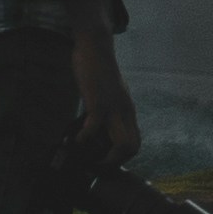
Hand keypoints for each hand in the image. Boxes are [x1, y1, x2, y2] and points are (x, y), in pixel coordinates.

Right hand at [67, 26, 140, 173]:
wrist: (96, 48)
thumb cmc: (100, 70)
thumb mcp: (111, 93)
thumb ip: (110, 109)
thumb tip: (100, 126)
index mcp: (128, 111)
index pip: (136, 143)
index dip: (123, 157)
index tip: (106, 160)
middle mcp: (125, 112)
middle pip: (132, 148)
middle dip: (115, 163)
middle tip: (97, 165)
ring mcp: (113, 108)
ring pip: (122, 144)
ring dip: (105, 158)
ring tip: (89, 158)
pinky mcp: (97, 103)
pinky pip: (93, 129)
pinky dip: (83, 139)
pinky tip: (76, 139)